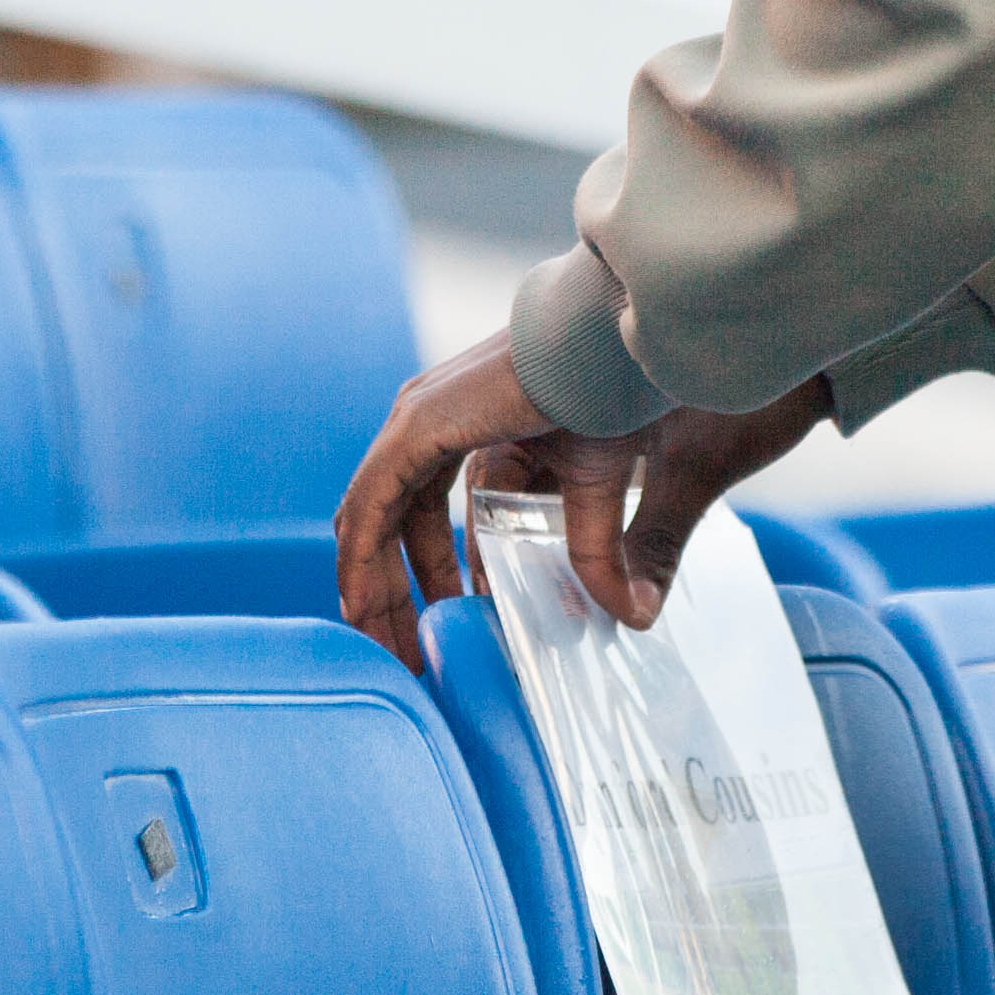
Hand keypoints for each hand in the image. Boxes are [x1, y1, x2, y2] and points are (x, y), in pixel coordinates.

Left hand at [334, 332, 833, 656]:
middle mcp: (434, 419)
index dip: (430, 576)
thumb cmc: (626, 389)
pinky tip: (367, 609)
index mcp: (472, 424)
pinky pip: (369, 506)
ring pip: (371, 518)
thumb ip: (602, 552)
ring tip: (391, 651)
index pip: (426, 512)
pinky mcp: (419, 424)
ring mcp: (421, 418)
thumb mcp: (603, 492)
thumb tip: (632, 615)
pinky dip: (362, 560)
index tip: (442, 633)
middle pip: (393, 521)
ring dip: (373, 588)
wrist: (627, 335)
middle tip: (409, 659)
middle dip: (396, 593)